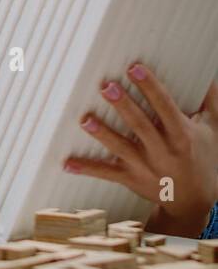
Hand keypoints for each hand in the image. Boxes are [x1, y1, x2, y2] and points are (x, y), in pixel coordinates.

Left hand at [65, 64, 217, 237]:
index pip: (165, 106)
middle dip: (124, 106)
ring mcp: (145, 166)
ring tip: (85, 119)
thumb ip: (209, 101)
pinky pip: (106, 173)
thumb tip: (211, 76)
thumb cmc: (202, 157)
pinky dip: (86, 168)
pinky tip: (66, 163)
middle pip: (140, 125)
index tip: (135, 68)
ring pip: (121, 148)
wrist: (195, 200)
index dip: (150, 87)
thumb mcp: (211, 129)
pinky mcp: (131, 179)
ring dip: (102, 133)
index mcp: (182, 135)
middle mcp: (163, 150)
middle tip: (107, 86)